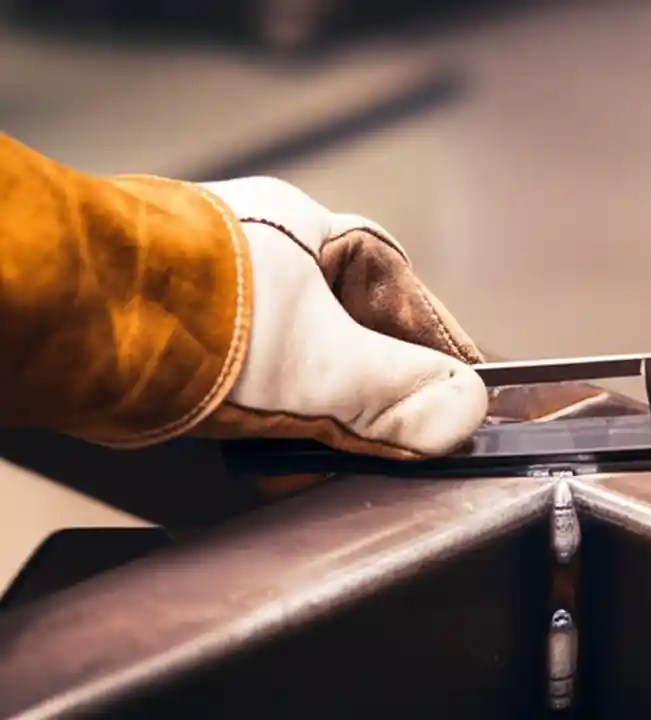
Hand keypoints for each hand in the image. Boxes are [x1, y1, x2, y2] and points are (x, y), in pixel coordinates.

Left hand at [193, 177, 487, 459]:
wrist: (66, 327)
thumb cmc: (184, 312)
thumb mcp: (320, 363)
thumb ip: (398, 393)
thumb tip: (461, 413)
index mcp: (313, 235)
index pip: (405, 298)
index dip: (442, 353)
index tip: (469, 400)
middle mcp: (271, 262)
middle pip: (359, 341)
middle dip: (383, 398)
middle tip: (410, 446)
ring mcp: (228, 306)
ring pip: (310, 374)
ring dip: (329, 424)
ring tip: (341, 462)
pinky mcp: (190, 350)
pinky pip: (262, 398)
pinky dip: (281, 434)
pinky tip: (284, 464)